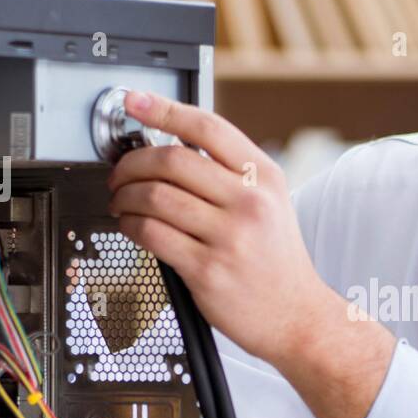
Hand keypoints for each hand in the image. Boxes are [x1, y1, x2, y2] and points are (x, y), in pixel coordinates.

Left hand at [106, 91, 335, 368]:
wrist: (297, 316)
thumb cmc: (276, 261)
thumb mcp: (271, 204)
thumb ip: (230, 174)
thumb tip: (171, 145)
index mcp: (264, 177)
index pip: (207, 128)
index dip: (164, 109)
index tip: (135, 102)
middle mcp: (249, 203)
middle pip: (172, 160)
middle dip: (132, 163)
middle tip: (120, 173)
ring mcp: (229, 237)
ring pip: (155, 196)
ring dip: (125, 196)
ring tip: (121, 202)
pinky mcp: (207, 270)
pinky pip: (152, 234)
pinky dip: (130, 225)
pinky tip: (131, 226)